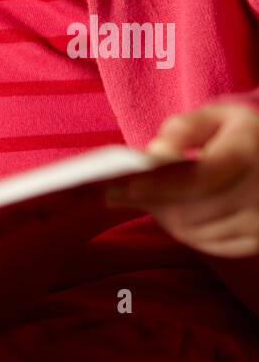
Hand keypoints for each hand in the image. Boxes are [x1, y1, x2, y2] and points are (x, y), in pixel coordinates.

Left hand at [104, 103, 258, 257]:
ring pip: (194, 233)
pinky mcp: (256, 243)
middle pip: (189, 213)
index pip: (193, 182)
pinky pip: (208, 245)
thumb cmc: (246, 136)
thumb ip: (185, 128)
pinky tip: (171, 210)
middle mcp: (257, 197)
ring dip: (163, 217)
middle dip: (150, 203)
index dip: (153, 188)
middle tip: (119, 192)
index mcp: (246, 158)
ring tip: (143, 197)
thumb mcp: (220, 116)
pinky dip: (184, 230)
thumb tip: (156, 152)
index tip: (117, 188)